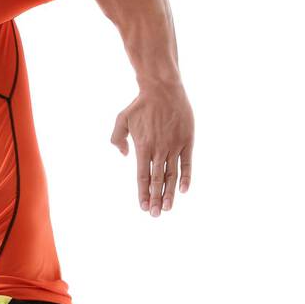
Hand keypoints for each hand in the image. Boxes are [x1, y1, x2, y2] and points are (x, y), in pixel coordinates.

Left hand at [110, 82, 193, 215]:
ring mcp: (174, 145)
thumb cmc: (140, 104)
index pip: (142, 177)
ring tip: (168, 208)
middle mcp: (158, 149)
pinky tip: (183, 190)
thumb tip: (124, 155)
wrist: (163, 88)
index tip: (144, 207)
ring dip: (170, 193)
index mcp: (143, 147)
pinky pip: (187, 163)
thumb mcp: (121, 120)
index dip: (143, 193)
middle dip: (156, 199)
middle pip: (157, 180)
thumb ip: (117, 139)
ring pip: (172, 175)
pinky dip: (186, 177)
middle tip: (155, 214)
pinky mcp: (187, 140)